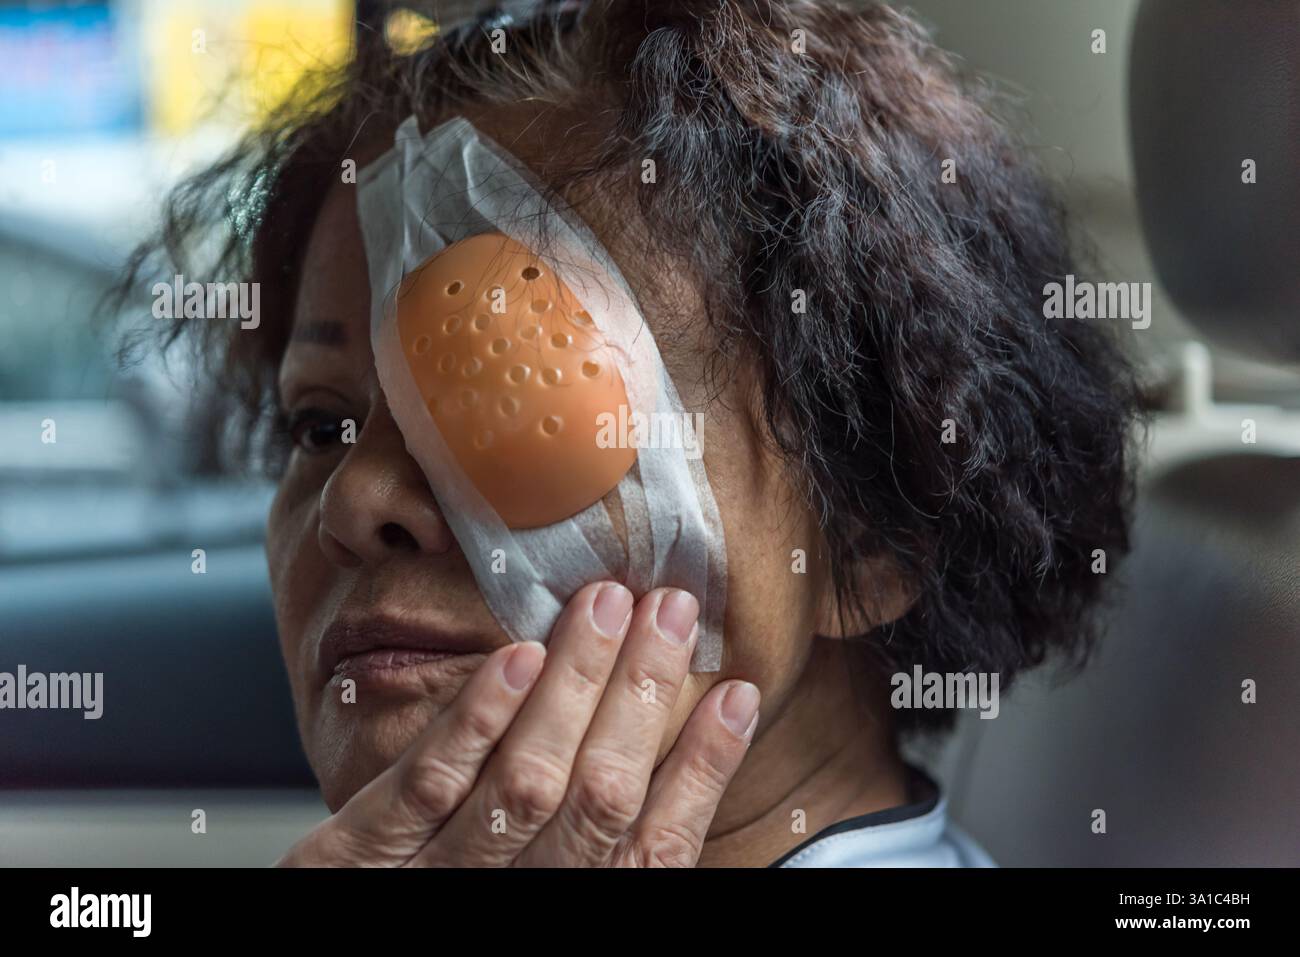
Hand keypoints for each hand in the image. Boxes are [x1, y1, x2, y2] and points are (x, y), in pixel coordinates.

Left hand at [277, 583, 759, 865]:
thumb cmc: (459, 896)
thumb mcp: (533, 882)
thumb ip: (580, 838)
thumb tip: (670, 756)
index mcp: (571, 903)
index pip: (654, 848)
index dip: (704, 769)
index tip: (735, 695)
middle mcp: (519, 898)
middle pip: (598, 798)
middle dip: (642, 695)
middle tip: (671, 610)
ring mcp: (437, 880)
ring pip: (525, 782)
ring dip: (575, 685)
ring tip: (606, 605)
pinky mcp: (361, 859)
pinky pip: (426, 787)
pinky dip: (477, 721)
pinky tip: (516, 659)